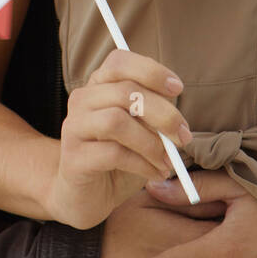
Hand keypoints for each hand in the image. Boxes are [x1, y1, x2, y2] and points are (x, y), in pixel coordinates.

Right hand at [47, 49, 190, 228]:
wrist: (86, 196)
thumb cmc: (119, 158)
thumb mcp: (141, 131)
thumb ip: (155, 116)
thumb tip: (176, 118)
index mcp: (98, 86)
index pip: (120, 61)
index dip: (151, 71)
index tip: (178, 88)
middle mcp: (81, 100)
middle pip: (125, 91)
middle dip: (163, 114)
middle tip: (183, 137)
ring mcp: (74, 128)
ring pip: (116, 121)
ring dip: (152, 143)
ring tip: (167, 162)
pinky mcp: (73, 158)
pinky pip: (113, 154)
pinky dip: (142, 165)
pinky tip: (154, 174)